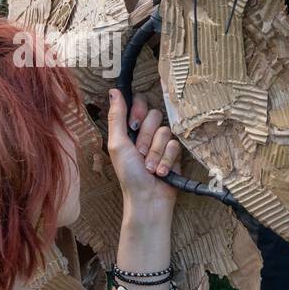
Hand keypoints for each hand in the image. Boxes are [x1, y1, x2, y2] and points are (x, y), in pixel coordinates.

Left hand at [106, 88, 181, 212]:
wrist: (148, 198)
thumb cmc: (128, 174)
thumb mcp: (117, 144)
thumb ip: (116, 117)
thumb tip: (113, 90)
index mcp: (130, 129)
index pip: (140, 103)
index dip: (139, 111)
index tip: (134, 125)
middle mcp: (147, 133)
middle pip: (154, 115)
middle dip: (146, 138)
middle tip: (140, 154)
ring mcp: (161, 143)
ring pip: (165, 131)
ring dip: (156, 153)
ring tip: (150, 168)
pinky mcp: (175, 153)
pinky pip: (174, 145)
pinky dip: (166, 161)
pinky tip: (161, 173)